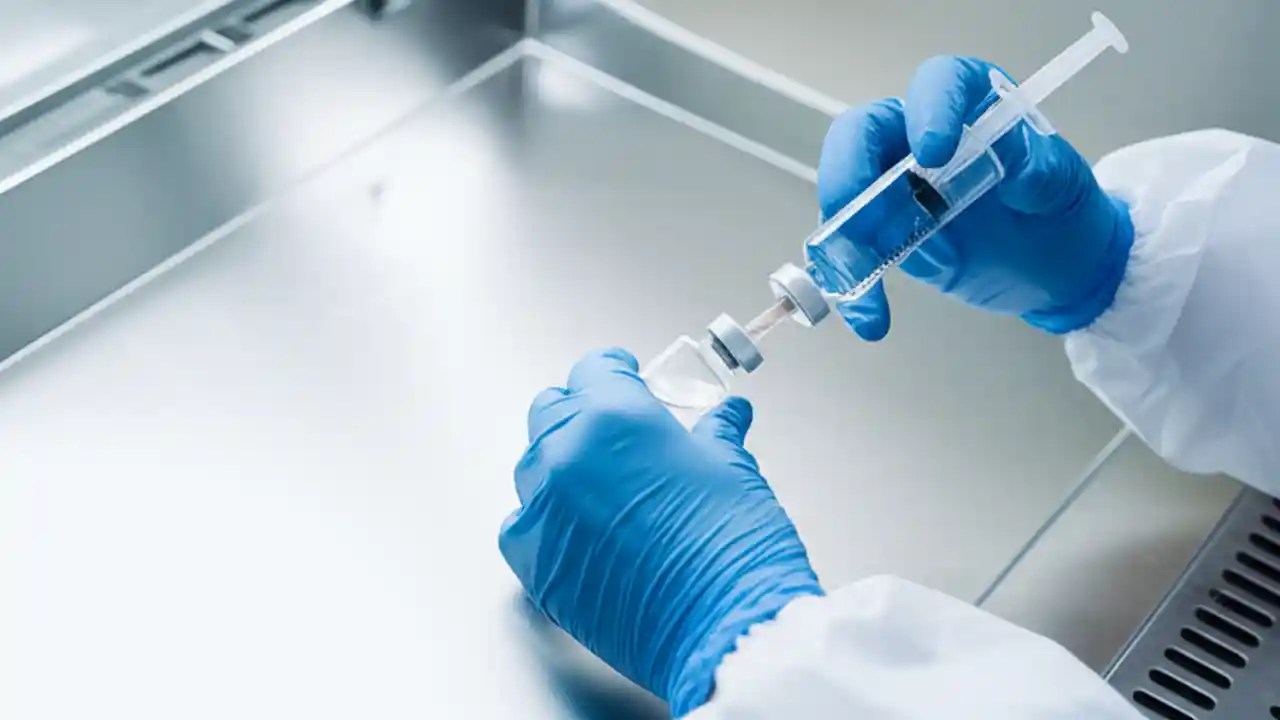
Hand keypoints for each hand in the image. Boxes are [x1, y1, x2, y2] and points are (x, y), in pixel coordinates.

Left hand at [499, 349, 821, 715]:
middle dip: (582, 410)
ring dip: (562, 463)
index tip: (625, 374)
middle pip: (553, 410)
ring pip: (533, 464)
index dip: (613, 369)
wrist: (725, 629)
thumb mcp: (733, 472)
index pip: (594, 369)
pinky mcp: (532, 562)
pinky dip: (542, 517)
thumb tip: (727, 417)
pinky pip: (520, 522)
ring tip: (602, 482)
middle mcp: (568, 454)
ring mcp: (543, 509)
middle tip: (614, 427)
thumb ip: (717, 435)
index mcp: (616, 416)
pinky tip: (576, 527)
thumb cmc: (734, 548)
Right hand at [815, 55, 1133, 339]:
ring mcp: (894, 185)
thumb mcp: (1062, 188)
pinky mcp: (884, 233)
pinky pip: (854, 252)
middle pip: (864, 133)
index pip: (938, 84)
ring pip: (847, 194)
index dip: (928, 109)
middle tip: (856, 211)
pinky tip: (871, 318)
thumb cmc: (1061, 212)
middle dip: (849, 170)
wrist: (1055, 267)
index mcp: (969, 106)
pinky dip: (854, 284)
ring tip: (860, 280)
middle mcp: (919, 134)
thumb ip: (1038, 170)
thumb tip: (1015, 162)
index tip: (932, 153)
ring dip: (843, 238)